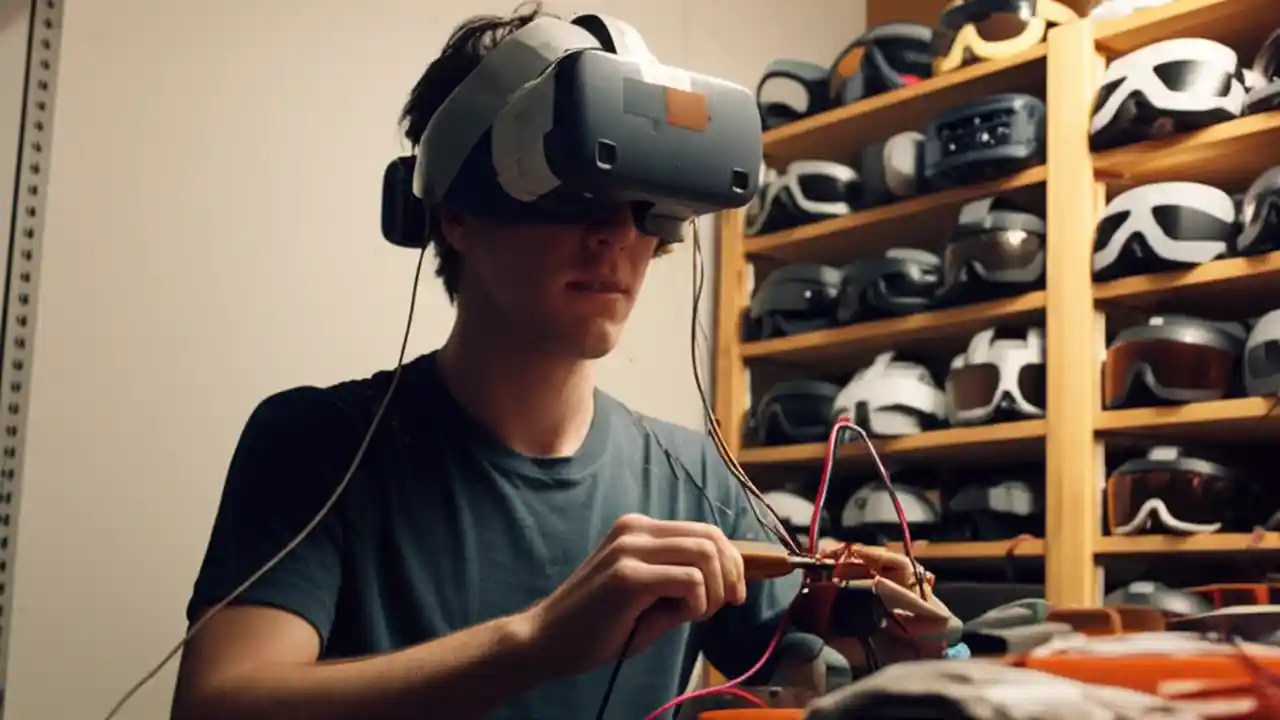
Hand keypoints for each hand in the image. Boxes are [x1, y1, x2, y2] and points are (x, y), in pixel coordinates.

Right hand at [520, 513, 747, 678]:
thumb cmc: (600, 624)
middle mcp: (634, 529)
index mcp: (638, 528)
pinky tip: (680, 617)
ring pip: (705, 554)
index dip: (731, 561)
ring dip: (714, 590)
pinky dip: (698, 603)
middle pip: (711, 537)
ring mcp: (629, 549)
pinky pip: (689, 580)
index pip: (704, 530)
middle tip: (727, 605)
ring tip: (696, 613)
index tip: (734, 593)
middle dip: (731, 574)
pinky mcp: (628, 576)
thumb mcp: (649, 593)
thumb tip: (729, 579)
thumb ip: (683, 579)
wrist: (548, 641)